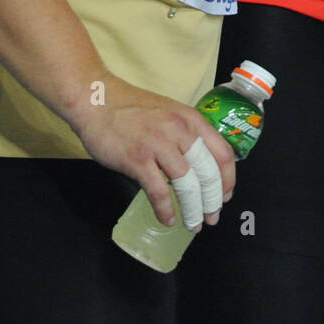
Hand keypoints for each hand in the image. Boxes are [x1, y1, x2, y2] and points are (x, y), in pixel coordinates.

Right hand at [74, 72, 235, 229]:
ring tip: (193, 223)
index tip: (225, 195)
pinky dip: (165, 210)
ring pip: (187, 185)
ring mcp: (158, 145)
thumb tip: (199, 163)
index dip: (228, 179)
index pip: (222, 153)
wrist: (96, 100)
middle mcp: (179, 131)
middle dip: (213, 201)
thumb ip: (185, 134)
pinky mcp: (137, 159)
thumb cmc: (130, 108)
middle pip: (208, 173)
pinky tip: (167, 219)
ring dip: (193, 210)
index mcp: (190, 119)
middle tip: (212, 217)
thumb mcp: (168, 113)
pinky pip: (159, 192)